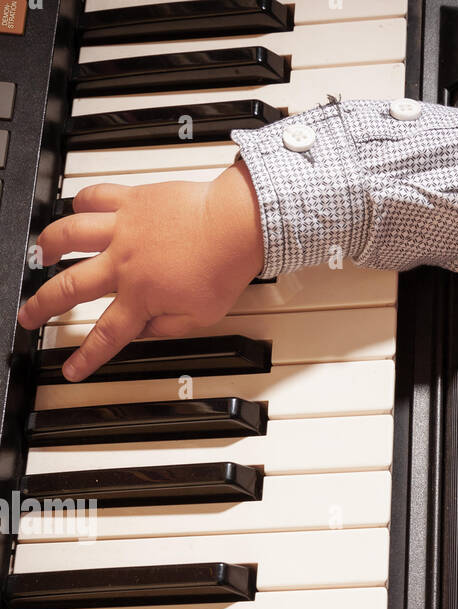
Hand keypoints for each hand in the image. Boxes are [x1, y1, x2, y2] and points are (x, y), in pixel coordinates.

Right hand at [17, 161, 264, 380]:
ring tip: (39, 253)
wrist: (234, 224)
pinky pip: (96, 196)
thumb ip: (166, 328)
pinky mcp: (131, 200)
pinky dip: (82, 200)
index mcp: (140, 298)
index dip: (85, 357)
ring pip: (70, 234)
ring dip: (49, 245)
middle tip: (28, 315)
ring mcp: (123, 229)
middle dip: (43, 306)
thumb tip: (144, 332)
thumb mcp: (199, 317)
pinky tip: (76, 207)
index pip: (106, 335)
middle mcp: (123, 264)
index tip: (71, 369)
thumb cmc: (222, 267)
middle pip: (70, 287)